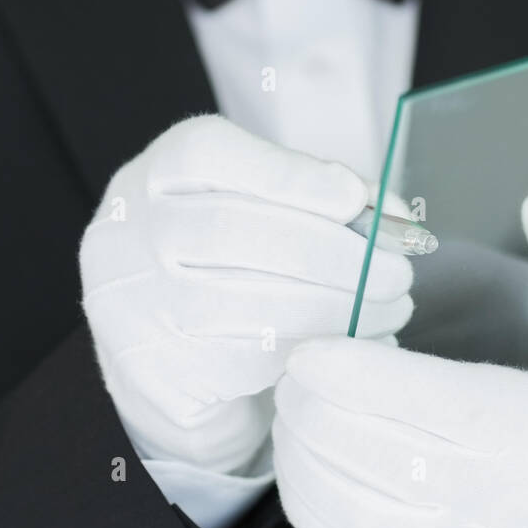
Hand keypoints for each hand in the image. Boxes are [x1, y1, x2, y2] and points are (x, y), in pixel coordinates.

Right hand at [79, 115, 412, 474]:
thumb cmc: (230, 256)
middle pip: (231, 231)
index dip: (288, 175)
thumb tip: (391, 214)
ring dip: (335, 308)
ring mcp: (134, 307)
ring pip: (243, 304)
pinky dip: (311, 350)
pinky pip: (246, 362)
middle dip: (332, 253)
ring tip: (389, 309)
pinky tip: (351, 342)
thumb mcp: (260, 203)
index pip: (208, 153)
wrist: (164, 346)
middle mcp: (130, 232)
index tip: (354, 197)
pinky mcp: (157, 373)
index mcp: (161, 172)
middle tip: (397, 272)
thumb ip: (319, 193)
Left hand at [271, 191, 527, 527]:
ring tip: (295, 398)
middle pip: (378, 454)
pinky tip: (303, 452)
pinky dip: (307, 499)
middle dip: (315, 403)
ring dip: (303, 450)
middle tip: (296, 358)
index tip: (317, 348)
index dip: (365, 378)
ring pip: (350, 505)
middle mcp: (498, 498)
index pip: (441, 408)